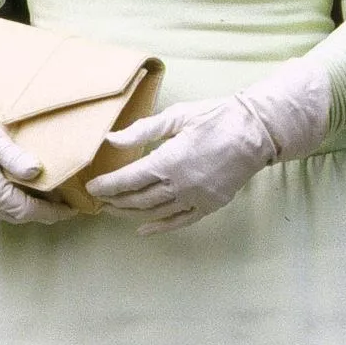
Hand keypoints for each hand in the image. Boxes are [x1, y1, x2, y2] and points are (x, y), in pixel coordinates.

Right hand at [0, 100, 75, 223]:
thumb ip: (13, 156)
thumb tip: (37, 172)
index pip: (26, 211)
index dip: (51, 213)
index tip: (70, 211)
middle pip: (15, 215)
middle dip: (40, 211)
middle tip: (63, 202)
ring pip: (1, 215)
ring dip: (22, 209)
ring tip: (42, 196)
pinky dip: (3, 206)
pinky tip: (12, 192)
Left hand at [85, 58, 329, 234]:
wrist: (254, 131)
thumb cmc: (214, 116)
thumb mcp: (177, 115)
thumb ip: (143, 131)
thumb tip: (111, 140)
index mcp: (169, 161)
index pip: (129, 179)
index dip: (107, 185)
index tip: (91, 187)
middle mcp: (179, 185)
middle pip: (139, 199)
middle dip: (115, 200)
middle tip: (98, 200)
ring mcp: (195, 199)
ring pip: (155, 212)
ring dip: (131, 213)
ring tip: (113, 211)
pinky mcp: (209, 206)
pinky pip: (180, 222)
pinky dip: (160, 227)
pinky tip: (144, 229)